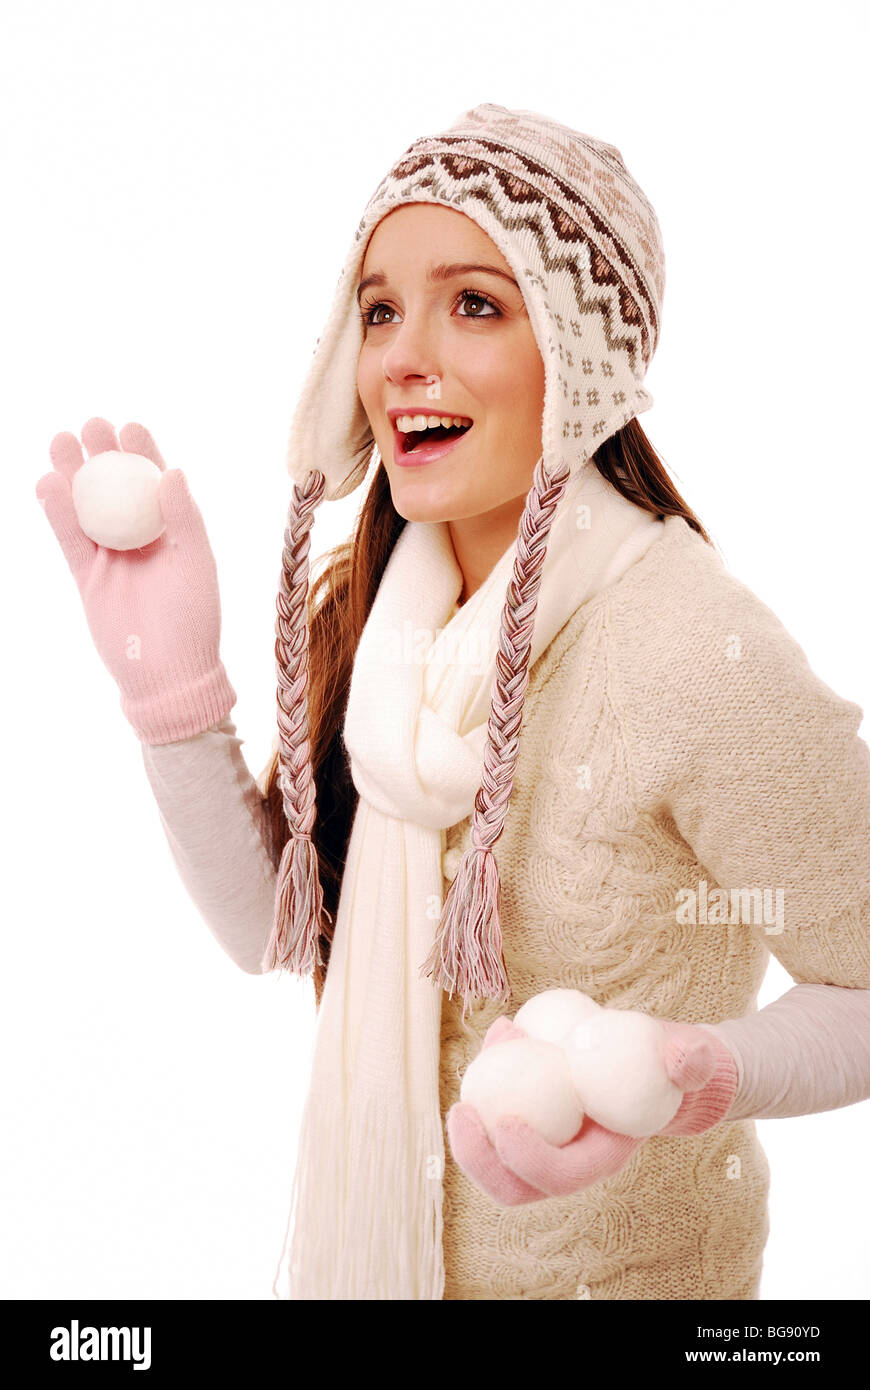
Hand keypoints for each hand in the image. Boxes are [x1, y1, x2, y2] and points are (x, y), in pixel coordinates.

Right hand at [36, 417, 235, 743]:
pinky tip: (48, 485)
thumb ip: (183, 518)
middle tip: (89, 426)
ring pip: (87, 508)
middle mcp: (142, 538)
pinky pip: (70, 539)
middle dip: (101, 455)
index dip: (141, 453)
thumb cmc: (193, 620)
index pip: (155, 483)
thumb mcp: (195, 563)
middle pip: (115, 488)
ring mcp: (112, 556)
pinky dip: (59, 513)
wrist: (166, 674)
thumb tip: (172, 470)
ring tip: (60, 442)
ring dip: (73, 475)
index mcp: (174, 531)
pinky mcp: (88, 577)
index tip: (128, 426)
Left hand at [447, 1013, 737, 1205]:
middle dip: (479, 1161)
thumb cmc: (670, 1061)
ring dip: (470, 1130)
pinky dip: (488, 1077)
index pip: (560, 1176)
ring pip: (494, 1159)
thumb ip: (691, 1060)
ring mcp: (544, 1145)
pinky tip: (501, 1031)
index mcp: (602, 1157)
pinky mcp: (527, 1119)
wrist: (654, 1061)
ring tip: (466, 1080)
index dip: (528, 1159)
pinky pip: (496, 1111)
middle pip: (513, 1187)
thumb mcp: (688, 1058)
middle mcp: (568, 1161)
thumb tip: (682, 1059)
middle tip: (462, 1112)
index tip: (506, 1121)